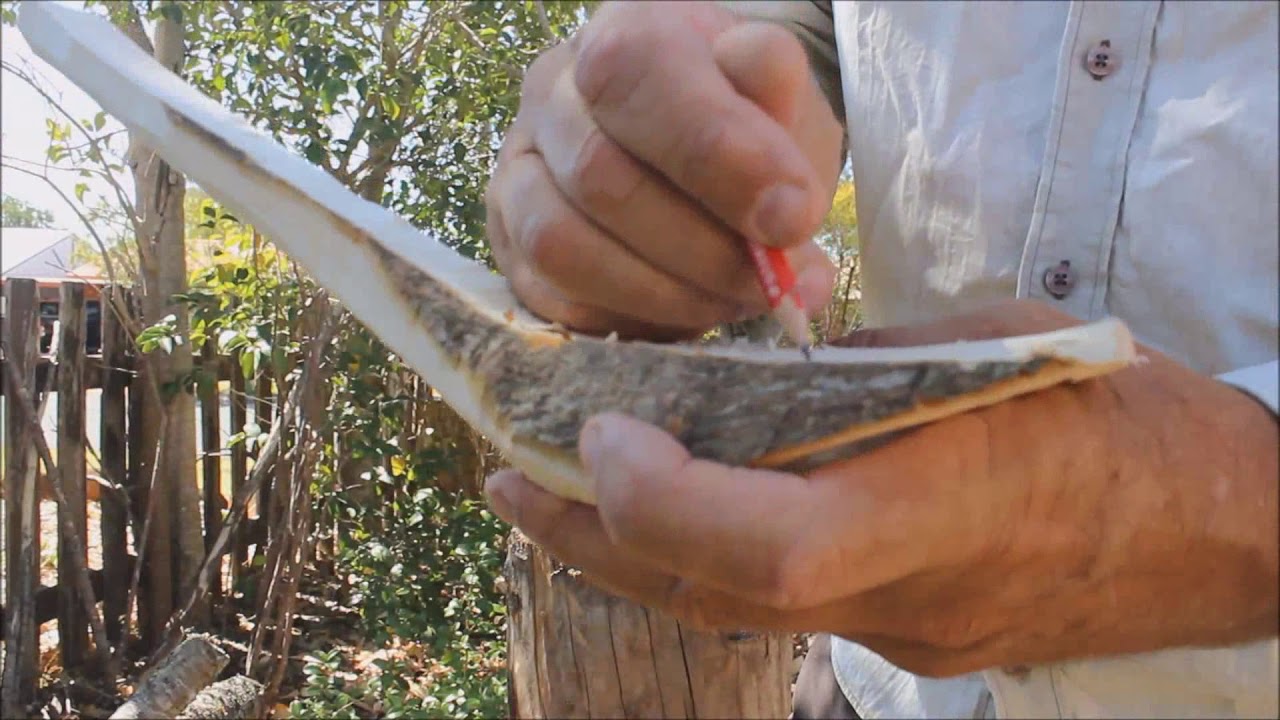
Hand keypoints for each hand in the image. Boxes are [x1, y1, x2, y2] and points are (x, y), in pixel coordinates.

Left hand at [484, 299, 1278, 675]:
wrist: (1220, 529)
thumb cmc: (1124, 413)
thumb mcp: (996, 349)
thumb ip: (866, 374)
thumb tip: (757, 380)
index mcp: (947, 507)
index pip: (773, 551)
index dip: (665, 503)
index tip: (604, 434)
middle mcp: (911, 594)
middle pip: (717, 599)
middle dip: (592, 540)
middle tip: (507, 480)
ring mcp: (907, 637)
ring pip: (731, 617)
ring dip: (627, 557)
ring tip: (549, 500)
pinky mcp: (911, 646)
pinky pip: (778, 614)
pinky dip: (703, 564)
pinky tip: (666, 519)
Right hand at [485, 1, 843, 339]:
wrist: (691, 149)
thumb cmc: (742, 121)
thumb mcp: (783, 100)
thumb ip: (785, 127)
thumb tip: (786, 203)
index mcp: (624, 36)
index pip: (642, 83)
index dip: (719, 159)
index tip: (792, 219)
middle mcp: (551, 93)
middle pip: (601, 177)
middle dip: (703, 249)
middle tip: (774, 283)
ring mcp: (517, 169)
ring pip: (560, 244)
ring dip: (661, 293)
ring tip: (731, 302)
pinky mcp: (509, 242)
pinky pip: (552, 296)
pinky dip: (628, 318)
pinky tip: (684, 309)